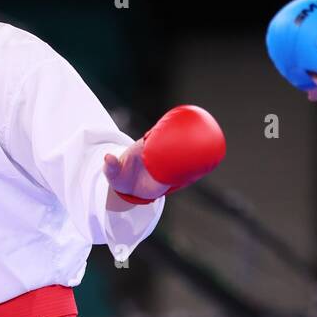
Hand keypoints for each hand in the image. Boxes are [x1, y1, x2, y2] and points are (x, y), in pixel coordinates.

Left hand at [105, 105, 225, 205]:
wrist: (127, 189)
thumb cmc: (121, 177)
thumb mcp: (114, 174)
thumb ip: (110, 166)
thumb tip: (107, 158)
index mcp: (146, 146)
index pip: (160, 134)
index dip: (170, 128)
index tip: (177, 127)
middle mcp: (158, 152)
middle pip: (177, 142)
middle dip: (189, 137)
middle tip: (201, 136)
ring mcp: (166, 163)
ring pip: (184, 155)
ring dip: (196, 150)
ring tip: (209, 148)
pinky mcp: (172, 176)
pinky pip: (185, 169)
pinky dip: (196, 165)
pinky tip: (208, 162)